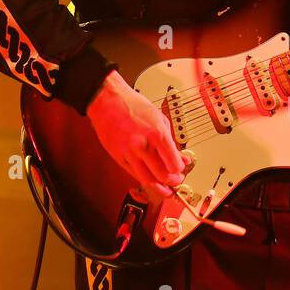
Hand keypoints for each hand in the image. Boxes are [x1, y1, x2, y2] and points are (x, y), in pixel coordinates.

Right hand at [86, 70, 189, 200]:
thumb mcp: (159, 119)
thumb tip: (181, 158)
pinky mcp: (119, 158)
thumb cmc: (133, 105)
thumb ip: (171, 141)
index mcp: (156, 134)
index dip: (180, 171)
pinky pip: (134, 174)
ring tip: (166, 188)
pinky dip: (145, 179)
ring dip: (160, 188)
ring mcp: (129, 154)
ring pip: (148, 180)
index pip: (173, 164)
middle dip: (173, 181)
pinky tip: (150, 178)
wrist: (108, 102)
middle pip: (162, 176)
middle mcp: (143, 146)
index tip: (181, 169)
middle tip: (176, 180)